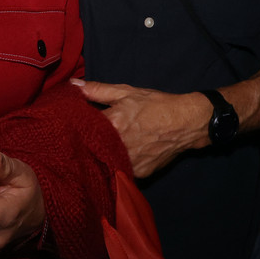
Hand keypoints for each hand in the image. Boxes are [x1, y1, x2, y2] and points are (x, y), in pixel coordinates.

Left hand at [72, 79, 206, 178]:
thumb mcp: (126, 92)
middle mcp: (119, 146)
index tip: (73, 124)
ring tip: (102, 148)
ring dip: (102, 155)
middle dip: (87, 142)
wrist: (187, 122)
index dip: (76, 126)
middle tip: (86, 137)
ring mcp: (130, 163)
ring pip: (106, 162)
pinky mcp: (140, 173)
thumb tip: (72, 85)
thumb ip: (97, 90)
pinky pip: (121, 170)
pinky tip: (119, 156)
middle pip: (92, 148)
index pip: (82, 127)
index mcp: (113, 124)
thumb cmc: (156, 104)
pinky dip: (118, 164)